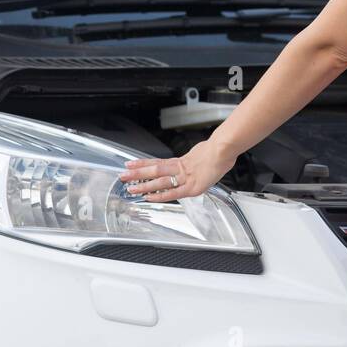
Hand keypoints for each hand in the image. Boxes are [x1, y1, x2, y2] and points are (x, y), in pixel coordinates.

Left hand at [119, 137, 235, 200]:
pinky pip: (173, 193)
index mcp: (181, 161)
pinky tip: (150, 197)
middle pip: (154, 170)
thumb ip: (194, 160)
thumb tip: (192, 162)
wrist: (224, 150)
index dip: (142, 163)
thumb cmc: (218, 151)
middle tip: (123, 175)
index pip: (157, 162)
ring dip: (144, 185)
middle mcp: (180, 168)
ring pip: (160, 181)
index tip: (130, 164)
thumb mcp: (201, 152)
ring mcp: (185, 178)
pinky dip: (160, 196)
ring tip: (131, 188)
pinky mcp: (192, 187)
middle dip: (137, 174)